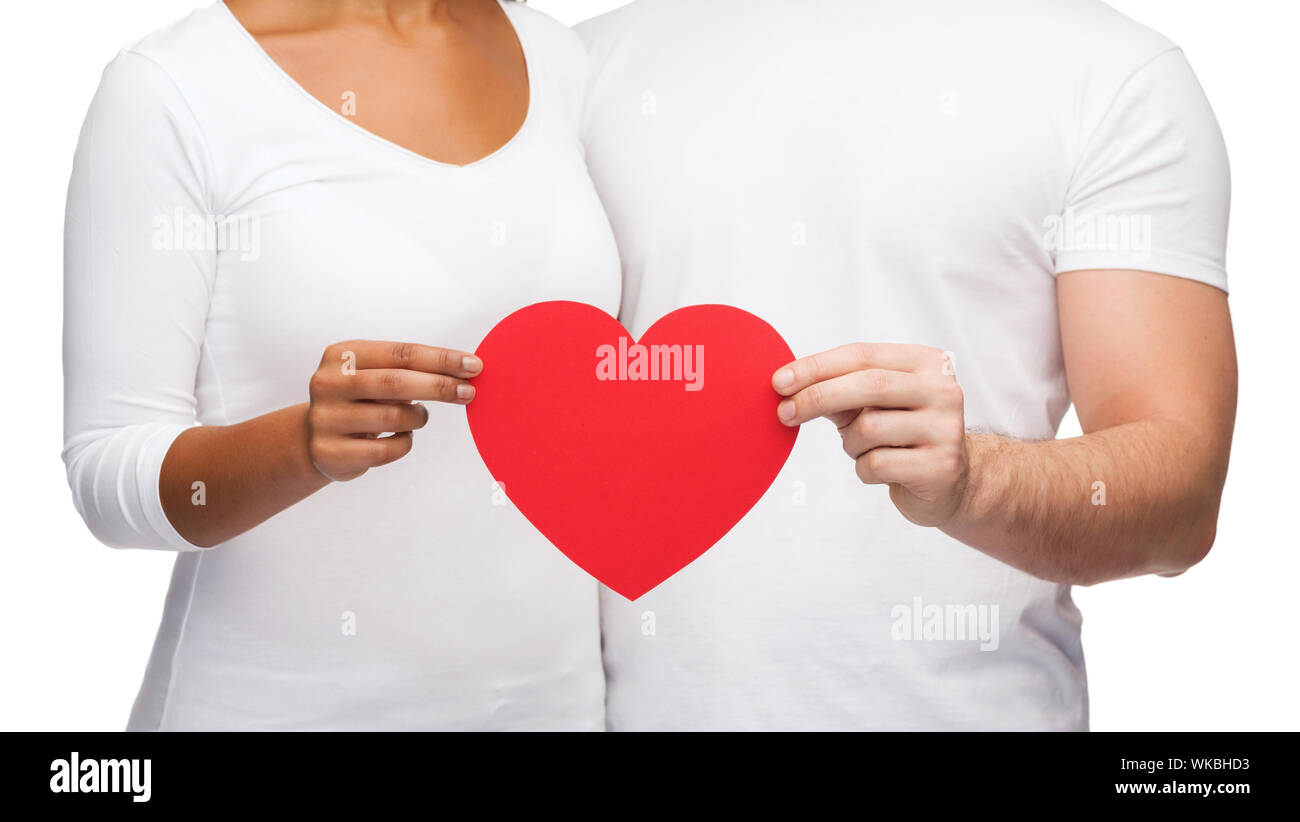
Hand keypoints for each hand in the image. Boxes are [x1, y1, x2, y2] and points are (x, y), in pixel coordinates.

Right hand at [306, 340, 481, 480]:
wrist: (314, 437)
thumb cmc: (359, 399)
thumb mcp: (374, 374)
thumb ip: (410, 369)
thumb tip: (466, 370)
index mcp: (342, 355)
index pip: (401, 353)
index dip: (441, 360)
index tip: (474, 366)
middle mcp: (328, 383)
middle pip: (397, 382)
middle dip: (440, 387)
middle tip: (469, 393)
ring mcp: (326, 418)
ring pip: (394, 418)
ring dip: (419, 418)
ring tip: (418, 416)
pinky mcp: (330, 452)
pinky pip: (386, 450)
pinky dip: (404, 443)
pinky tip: (400, 437)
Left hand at [772, 343, 968, 526]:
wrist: (951, 483)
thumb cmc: (901, 434)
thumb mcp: (872, 404)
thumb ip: (838, 389)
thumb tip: (786, 385)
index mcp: (926, 363)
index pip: (862, 354)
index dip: (816, 366)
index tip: (779, 381)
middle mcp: (943, 390)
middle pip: (868, 384)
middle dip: (818, 397)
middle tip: (784, 412)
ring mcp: (946, 429)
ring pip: (868, 429)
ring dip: (850, 443)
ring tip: (866, 449)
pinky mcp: (940, 467)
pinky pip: (875, 464)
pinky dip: (864, 469)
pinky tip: (883, 470)